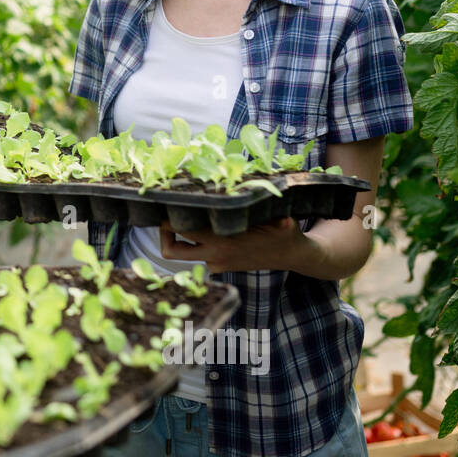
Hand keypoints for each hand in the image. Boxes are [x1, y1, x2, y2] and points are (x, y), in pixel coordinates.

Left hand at [158, 216, 310, 274]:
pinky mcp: (218, 267)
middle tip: (167, 215)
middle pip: (170, 249)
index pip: (182, 230)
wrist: (293, 256)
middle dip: (164, 233)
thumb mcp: (280, 218)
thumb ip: (266, 208)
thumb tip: (266, 188)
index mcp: (222, 242)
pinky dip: (194, 243)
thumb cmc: (285, 232)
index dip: (168, 217)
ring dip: (178, 238)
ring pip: (181, 253)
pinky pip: (196, 255)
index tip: (165, 203)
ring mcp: (214, 264)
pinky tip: (203, 226)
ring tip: (182, 217)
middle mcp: (214, 256)